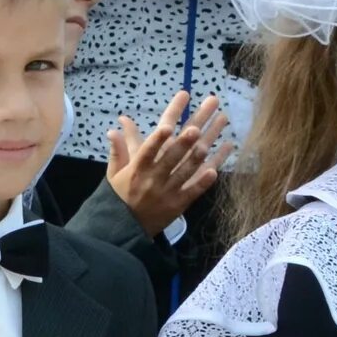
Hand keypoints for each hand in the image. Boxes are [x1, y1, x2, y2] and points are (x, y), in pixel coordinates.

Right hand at [105, 90, 232, 237]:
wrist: (124, 227)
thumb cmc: (120, 195)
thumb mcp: (115, 172)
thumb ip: (119, 148)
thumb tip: (119, 124)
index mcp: (137, 167)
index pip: (151, 142)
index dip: (163, 127)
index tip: (176, 109)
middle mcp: (153, 176)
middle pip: (176, 150)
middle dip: (193, 128)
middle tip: (208, 109)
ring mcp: (167, 190)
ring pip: (189, 166)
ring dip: (206, 146)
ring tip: (221, 125)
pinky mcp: (178, 203)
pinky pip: (194, 190)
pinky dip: (204, 179)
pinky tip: (217, 166)